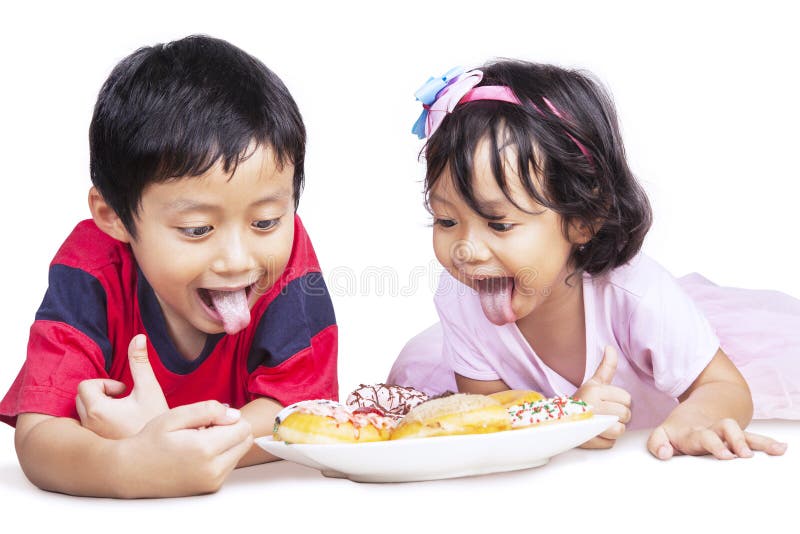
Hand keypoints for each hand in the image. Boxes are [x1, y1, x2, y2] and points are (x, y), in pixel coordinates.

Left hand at [76, 334, 168, 438]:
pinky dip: (99, 422)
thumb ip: (140, 362)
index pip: (85, 386)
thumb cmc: (154, 421)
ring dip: (99, 408)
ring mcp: (90, 438)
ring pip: (83, 414)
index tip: (123, 391)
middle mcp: (88, 425)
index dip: (105, 384)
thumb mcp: (149, 389)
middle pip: (81, 399)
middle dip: (100, 394)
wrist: (158, 453)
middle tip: (123, 400)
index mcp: (97, 410)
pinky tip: (119, 426)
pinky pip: (87, 429)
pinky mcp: (95, 447)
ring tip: (121, 413)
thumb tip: (139, 337)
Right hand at [116, 401, 252, 496]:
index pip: (243, 427)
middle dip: (231, 430)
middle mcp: (213, 469)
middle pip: (246, 441)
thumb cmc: (150, 441)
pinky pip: (229, 465)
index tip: (209, 419)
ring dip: (226, 443)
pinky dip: (220, 456)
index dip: (229, 418)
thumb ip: (208, 410)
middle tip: (205, 428)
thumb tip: (235, 415)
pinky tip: (197, 454)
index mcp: (205, 449)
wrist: (131, 472)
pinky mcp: (210, 488)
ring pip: (238, 453)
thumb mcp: (176, 416)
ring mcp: (212, 482)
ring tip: (198, 441)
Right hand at [575, 345, 631, 448]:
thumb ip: (606, 366)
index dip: (620, 402)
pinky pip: (611, 443)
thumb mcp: (593, 382)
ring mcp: (590, 425)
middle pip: (626, 415)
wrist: (558, 419)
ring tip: (601, 424)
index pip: (627, 399)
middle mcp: (592, 406)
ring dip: (613, 430)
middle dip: (619, 416)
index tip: (607, 402)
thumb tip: (610, 347)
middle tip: (604, 414)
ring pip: (620, 430)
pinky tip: (595, 434)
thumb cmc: (580, 401)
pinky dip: (605, 441)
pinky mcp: (588, 441)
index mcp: (595, 391)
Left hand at [648, 419, 787, 459]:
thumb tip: (663, 454)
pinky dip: (767, 443)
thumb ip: (657, 443)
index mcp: (693, 432)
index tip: (723, 454)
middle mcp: (712, 430)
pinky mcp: (738, 436)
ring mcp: (726, 433)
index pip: (702, 436)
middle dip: (734, 441)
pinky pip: (754, 438)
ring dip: (755, 441)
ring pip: (742, 432)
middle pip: (724, 429)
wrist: (700, 408)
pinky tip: (780, 448)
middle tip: (739, 454)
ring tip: (771, 450)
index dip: (712, 443)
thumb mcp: (663, 433)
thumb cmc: (680, 429)